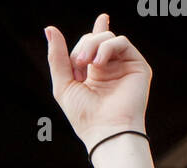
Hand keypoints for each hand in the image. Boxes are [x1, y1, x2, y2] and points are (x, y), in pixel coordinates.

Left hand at [45, 13, 151, 150]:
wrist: (106, 131)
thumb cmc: (83, 115)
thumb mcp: (63, 85)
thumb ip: (57, 57)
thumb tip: (49, 28)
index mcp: (94, 75)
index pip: (94, 47)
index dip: (96, 32)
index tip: (102, 17)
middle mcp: (110, 69)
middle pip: (95, 40)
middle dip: (82, 46)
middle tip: (78, 64)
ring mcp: (124, 67)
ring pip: (107, 38)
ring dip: (92, 45)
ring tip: (85, 63)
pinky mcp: (137, 66)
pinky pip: (121, 42)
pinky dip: (107, 47)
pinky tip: (99, 63)